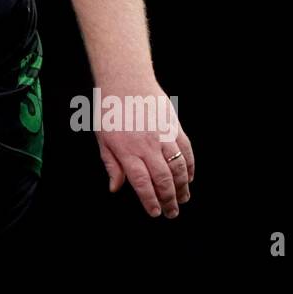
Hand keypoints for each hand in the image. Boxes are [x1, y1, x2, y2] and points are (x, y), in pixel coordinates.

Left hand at [94, 79, 195, 217]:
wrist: (125, 80)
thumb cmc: (110, 110)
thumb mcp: (102, 138)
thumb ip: (111, 164)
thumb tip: (115, 188)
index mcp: (127, 150)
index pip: (142, 183)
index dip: (150, 200)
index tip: (155, 212)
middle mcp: (147, 145)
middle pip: (163, 179)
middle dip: (169, 200)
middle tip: (171, 213)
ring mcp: (163, 135)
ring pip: (178, 167)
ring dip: (182, 187)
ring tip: (183, 199)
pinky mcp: (174, 126)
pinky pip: (186, 151)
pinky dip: (189, 166)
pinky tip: (188, 178)